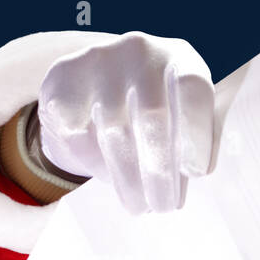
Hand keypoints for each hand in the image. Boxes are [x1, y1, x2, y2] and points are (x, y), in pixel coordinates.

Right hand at [37, 31, 214, 213]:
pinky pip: (79, 135)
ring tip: (141, 207)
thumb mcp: (188, 119)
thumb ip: (196, 142)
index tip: (196, 173)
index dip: (197, 135)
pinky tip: (110, 177)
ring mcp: (98, 61)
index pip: (193, 91)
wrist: (101, 82)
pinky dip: (97, 165)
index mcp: (181, 58)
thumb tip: (191, 172)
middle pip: (152, 117)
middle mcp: (140, 51)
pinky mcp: (62, 80)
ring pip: (114, 133)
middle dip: (159, 172)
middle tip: (164, 208)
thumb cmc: (163, 110)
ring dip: (129, 180)